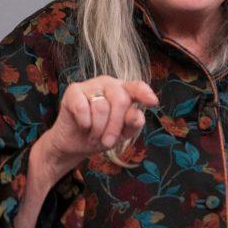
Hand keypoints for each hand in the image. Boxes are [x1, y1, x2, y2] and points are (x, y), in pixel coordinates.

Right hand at [36, 76, 158, 179]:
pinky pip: (83, 108)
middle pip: (120, 100)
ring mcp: (91, 85)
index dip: (145, 93)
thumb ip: (132, 123)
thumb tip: (137, 115)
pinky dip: (84, 123)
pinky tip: (83, 126)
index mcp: (124, 92)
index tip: (153, 102)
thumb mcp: (121, 133)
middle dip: (115, 126)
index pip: (137, 87)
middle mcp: (109, 84)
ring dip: (98, 129)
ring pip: (101, 107)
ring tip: (94, 136)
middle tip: (108, 143)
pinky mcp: (74, 91)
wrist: (73, 144)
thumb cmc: (101, 135)